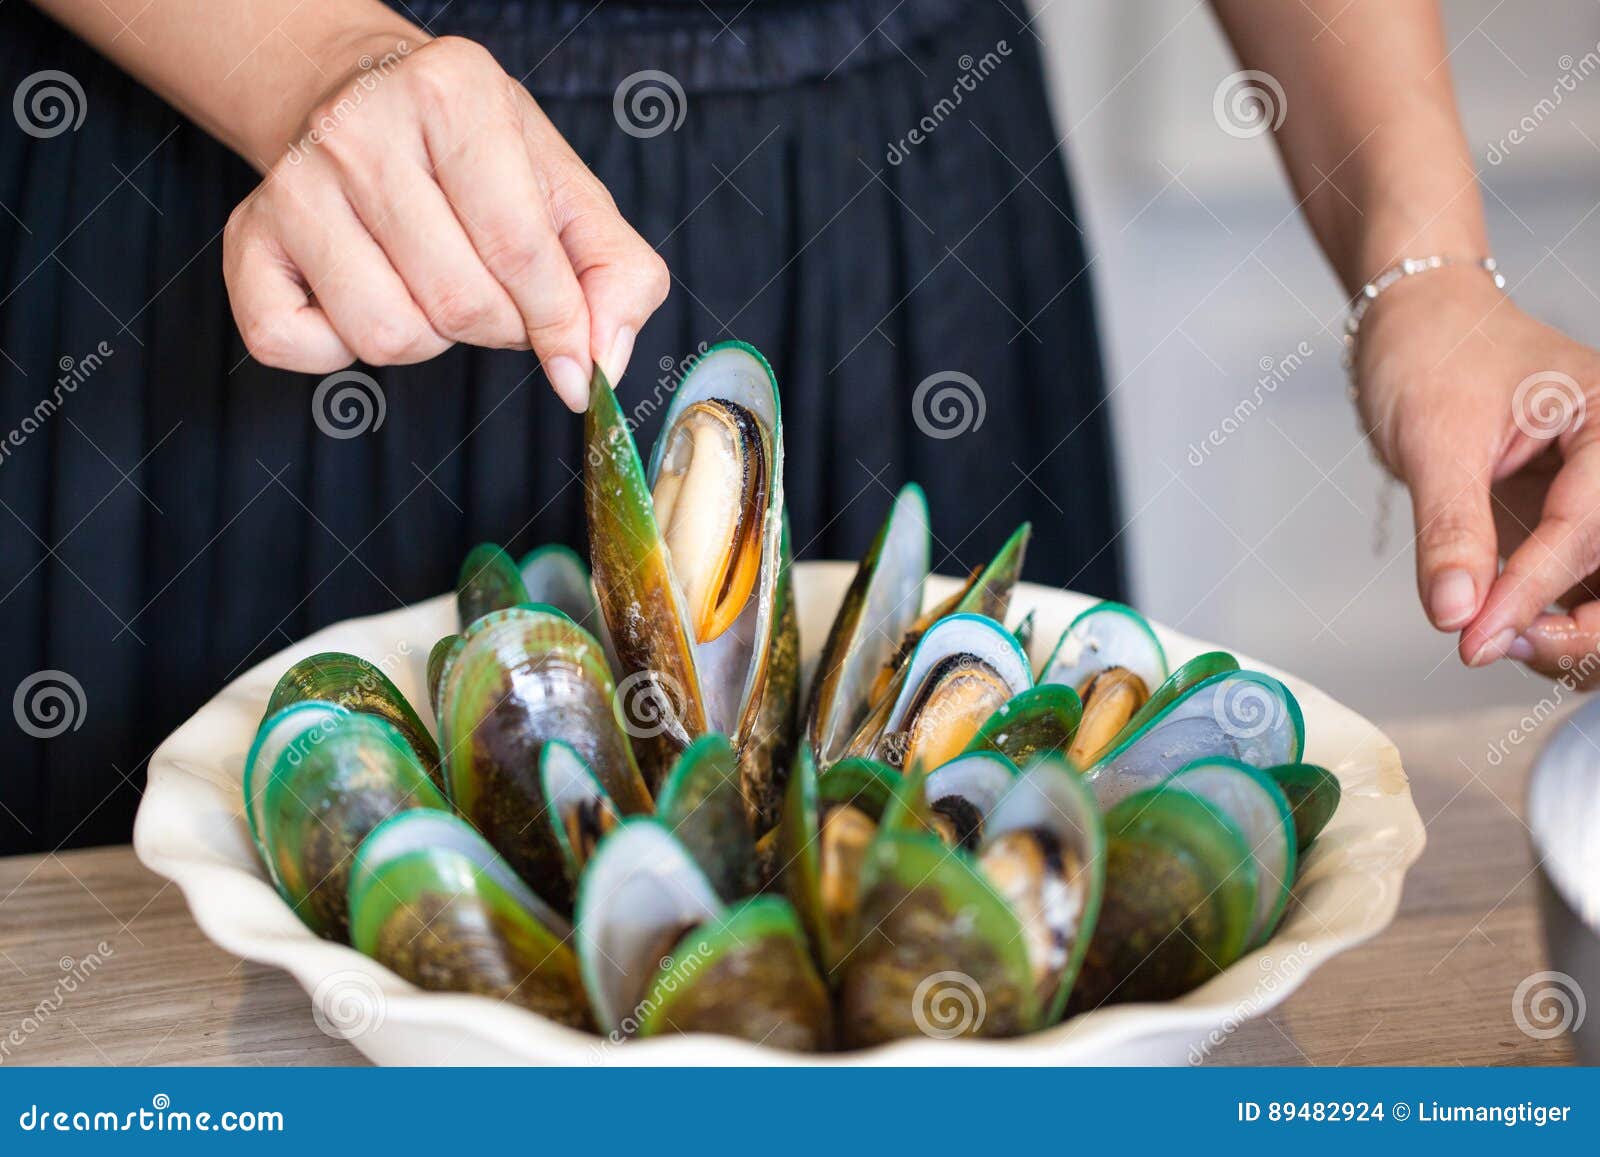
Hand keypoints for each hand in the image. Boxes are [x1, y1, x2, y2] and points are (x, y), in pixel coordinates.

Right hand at [222, 34, 667, 409]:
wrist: (365, 100)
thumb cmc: (476, 157)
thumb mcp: (567, 189)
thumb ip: (616, 273)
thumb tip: (601, 363)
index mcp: (454, 92)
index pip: (520, 251)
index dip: (558, 324)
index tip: (575, 361)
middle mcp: (360, 128)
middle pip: (459, 305)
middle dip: (497, 325)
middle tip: (493, 288)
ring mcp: (294, 184)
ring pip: (388, 337)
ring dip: (427, 337)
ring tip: (429, 282)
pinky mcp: (246, 239)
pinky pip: (300, 349)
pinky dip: (340, 351)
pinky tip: (362, 295)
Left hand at [1356, 263, 1599, 684]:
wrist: (1414, 323)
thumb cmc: (1433, 349)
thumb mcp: (1433, 437)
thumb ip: (1449, 528)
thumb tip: (1457, 611)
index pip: (1588, 525)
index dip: (1531, 589)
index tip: (1477, 637)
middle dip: (1574, 625)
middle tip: (1493, 646)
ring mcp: (1597, 494)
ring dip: (1566, 632)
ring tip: (1491, 641)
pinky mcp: (1569, 520)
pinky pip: (1578, 584)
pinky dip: (1546, 617)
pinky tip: (1502, 631)